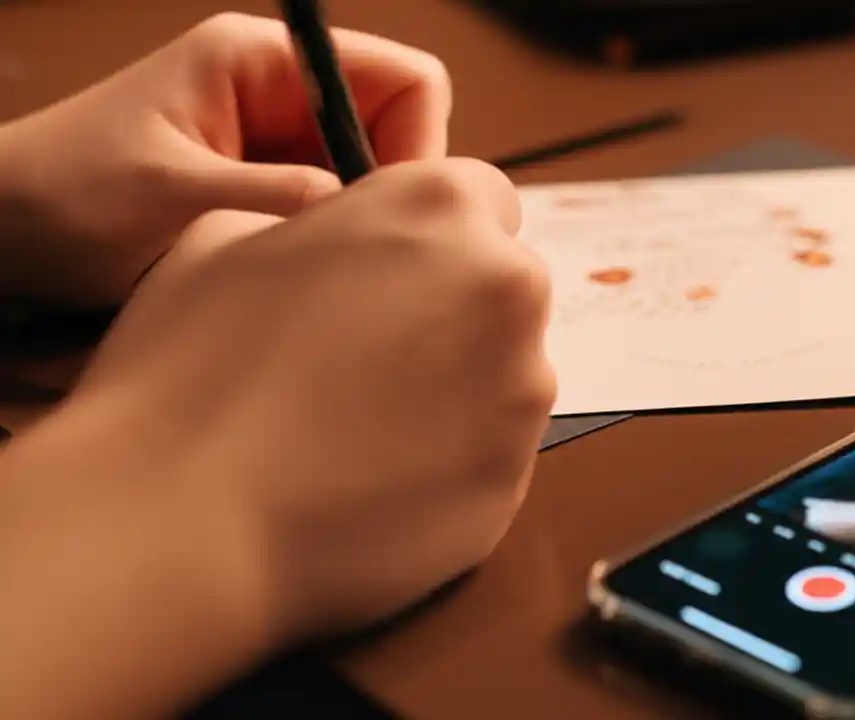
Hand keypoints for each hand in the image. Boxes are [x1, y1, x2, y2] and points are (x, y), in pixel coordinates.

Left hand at [0, 12, 448, 305]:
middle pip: (396, 132)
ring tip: (325, 271)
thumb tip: (371, 213)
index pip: (403, 80)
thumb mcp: (177, 198)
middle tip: (365, 255)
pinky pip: (333, 209)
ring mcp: (273, 143)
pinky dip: (332, 243)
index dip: (418, 145)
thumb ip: (281, 196)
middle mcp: (278, 93)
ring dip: (360, 224)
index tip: (394, 215)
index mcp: (261, 61)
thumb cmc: (64, 196)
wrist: (3, 234)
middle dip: (392, 192)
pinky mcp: (264, 188)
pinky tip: (304, 278)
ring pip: (369, 178)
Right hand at [40, 157, 552, 644]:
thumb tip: (338, 249)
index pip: (483, 200)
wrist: (178, 519)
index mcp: (441, 208)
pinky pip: (491, 457)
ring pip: (506, 376)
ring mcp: (520, 391)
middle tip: (368, 355)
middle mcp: (506, 289)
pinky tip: (372, 480)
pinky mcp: (512, 480)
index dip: (433, 236)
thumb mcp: (226, 237)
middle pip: (502, 288)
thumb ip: (315, 224)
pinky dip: (450, 464)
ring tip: (359, 427)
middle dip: (451, 310)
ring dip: (456, 389)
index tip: (394, 271)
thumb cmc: (188, 368)